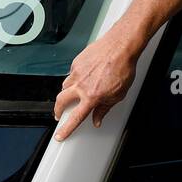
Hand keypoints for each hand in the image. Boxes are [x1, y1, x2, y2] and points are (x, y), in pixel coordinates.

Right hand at [52, 24, 140, 141]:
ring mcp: (77, 72)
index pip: (75, 118)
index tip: (60, 135)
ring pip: (64, 86)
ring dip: (66, 93)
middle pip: (61, 101)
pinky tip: (84, 76)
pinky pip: (71, 73)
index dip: (66, 129)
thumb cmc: (123, 68)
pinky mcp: (77, 61)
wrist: (121, 46)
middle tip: (60, 114)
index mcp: (92, 97)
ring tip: (73, 94)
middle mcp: (81, 85)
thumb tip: (97, 119)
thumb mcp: (118, 94)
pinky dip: (75, 77)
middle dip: (58, 110)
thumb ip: (105, 108)